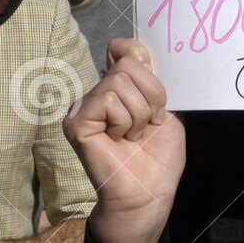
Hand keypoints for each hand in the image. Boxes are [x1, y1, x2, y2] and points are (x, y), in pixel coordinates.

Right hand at [63, 38, 186, 242]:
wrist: (148, 195)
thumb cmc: (158, 158)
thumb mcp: (167, 110)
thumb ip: (154, 79)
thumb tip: (138, 49)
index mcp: (119, 88)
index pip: (126, 48)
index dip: (145, 62)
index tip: (158, 97)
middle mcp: (98, 93)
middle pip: (129, 63)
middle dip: (152, 95)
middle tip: (148, 125)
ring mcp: (84, 106)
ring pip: (120, 81)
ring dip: (140, 114)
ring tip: (134, 136)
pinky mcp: (76, 122)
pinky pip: (109, 100)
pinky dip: (125, 121)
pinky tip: (119, 140)